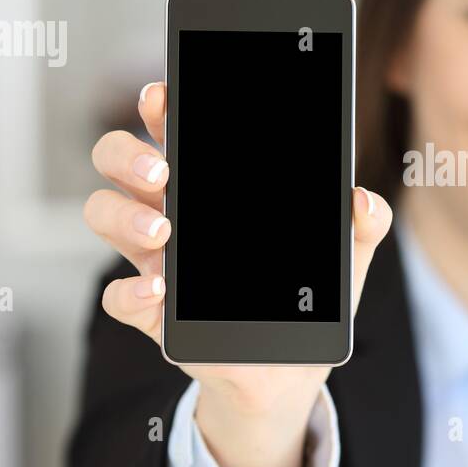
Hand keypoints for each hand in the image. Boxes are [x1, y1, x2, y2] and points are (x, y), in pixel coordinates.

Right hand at [83, 81, 392, 466]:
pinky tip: (158, 294)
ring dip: (124, 216)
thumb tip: (361, 199)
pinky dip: (129, 293)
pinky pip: (117, 296)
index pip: (169, 128)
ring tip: (162, 232)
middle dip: (127, 154)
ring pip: (104, 214)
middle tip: (163, 171)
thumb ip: (363, 222)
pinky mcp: (150, 312)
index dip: (156, 105)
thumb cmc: (307, 294)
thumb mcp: (345, 255)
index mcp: (209, 184)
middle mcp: (169, 210)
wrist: (290, 372)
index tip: (163, 95)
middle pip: (117, 160)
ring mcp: (154, 259)